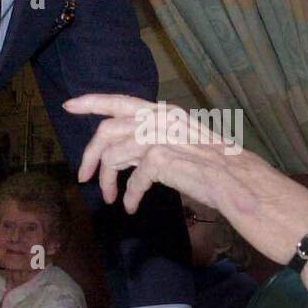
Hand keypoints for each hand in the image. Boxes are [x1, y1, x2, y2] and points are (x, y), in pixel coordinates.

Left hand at [63, 93, 234, 214]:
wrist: (238, 182)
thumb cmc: (214, 167)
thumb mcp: (181, 142)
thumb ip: (152, 140)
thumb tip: (123, 152)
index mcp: (165, 112)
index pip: (121, 100)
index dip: (92, 102)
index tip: (69, 106)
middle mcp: (161, 119)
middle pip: (107, 130)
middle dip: (89, 154)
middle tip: (83, 177)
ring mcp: (161, 137)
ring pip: (113, 155)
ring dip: (107, 181)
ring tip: (111, 198)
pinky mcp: (161, 159)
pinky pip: (132, 180)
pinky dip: (129, 196)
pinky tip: (131, 207)